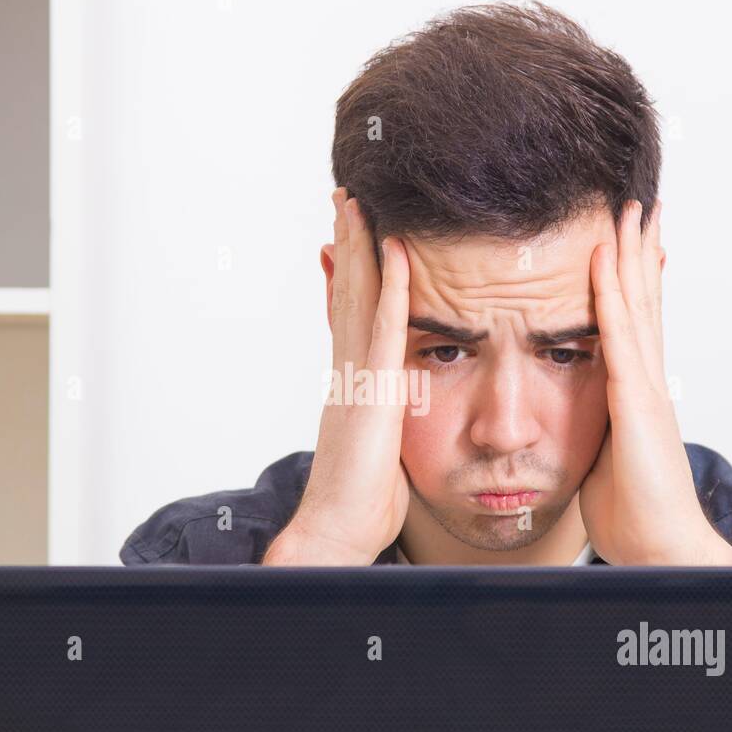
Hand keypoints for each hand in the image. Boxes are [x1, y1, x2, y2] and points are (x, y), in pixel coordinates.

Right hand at [264, 189, 411, 564]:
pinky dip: (389, 285)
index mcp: (352, 384)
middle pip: (345, 293)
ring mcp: (354, 376)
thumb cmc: (362, 503)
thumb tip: (396, 420)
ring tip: (358, 203)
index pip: (347, 316)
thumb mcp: (380, 451)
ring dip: (359, 247)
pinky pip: (383, 326)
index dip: (346, 274)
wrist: (335, 531)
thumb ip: (388, 424)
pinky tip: (395, 250)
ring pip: (356, 297)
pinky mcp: (371, 389)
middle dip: (346, 245)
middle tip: (345, 200)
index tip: (345, 238)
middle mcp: (347, 371)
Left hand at [577, 200, 731, 565]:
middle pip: (643, 301)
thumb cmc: (631, 513)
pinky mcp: (637, 403)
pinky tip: (603, 259)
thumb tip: (577, 421)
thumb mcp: (603, 459)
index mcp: (636, 395)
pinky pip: (619, 336)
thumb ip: (595, 430)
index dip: (633, 280)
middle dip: (640, 252)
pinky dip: (611, 294)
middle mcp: (647, 382)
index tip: (628, 242)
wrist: (660, 549)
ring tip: (630, 210)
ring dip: (631, 255)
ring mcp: (646, 388)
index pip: (634, 324)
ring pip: (637, 306)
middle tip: (638, 204)